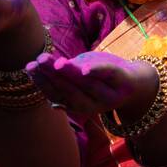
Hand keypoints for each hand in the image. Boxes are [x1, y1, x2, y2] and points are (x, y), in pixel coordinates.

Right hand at [25, 51, 156, 117]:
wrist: (137, 85)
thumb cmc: (101, 80)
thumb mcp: (80, 82)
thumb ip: (64, 85)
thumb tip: (42, 88)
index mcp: (78, 106)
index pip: (56, 94)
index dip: (42, 82)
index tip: (29, 67)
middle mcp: (93, 105)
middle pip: (69, 89)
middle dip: (52, 75)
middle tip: (39, 60)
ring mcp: (109, 95)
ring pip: (86, 84)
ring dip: (70, 73)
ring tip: (56, 62)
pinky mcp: (124, 82)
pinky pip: (109, 76)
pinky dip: (97, 72)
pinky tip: (85, 69)